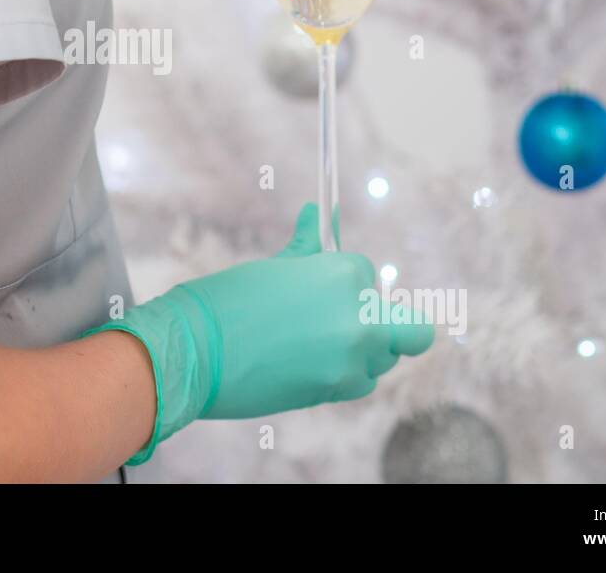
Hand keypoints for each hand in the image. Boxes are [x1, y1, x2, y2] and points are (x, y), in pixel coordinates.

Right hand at [86, 203, 433, 462]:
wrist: (194, 351)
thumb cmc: (227, 303)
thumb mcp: (274, 269)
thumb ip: (306, 249)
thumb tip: (316, 215)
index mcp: (343, 275)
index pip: (367, 274)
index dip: (344, 282)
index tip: (319, 290)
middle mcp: (359, 317)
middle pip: (410, 329)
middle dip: (389, 323)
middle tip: (349, 322)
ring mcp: (352, 358)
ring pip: (385, 358)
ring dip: (365, 352)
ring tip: (319, 345)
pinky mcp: (336, 391)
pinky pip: (360, 382)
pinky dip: (344, 376)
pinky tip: (309, 364)